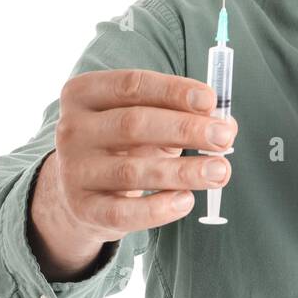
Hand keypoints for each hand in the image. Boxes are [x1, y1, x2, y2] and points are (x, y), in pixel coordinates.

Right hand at [48, 68, 237, 244]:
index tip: (211, 100)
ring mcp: (73, 171)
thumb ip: (183, 115)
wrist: (82, 192)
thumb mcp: (147, 119)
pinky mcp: (83, 210)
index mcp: (84, 93)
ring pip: (132, 172)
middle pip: (133, 124)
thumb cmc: (125, 145)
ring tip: (220, 171)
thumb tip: (226, 124)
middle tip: (224, 137)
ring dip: (183, 172)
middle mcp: (71, 129)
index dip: (174, 91)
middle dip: (186, 130)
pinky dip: (159, 209)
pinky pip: (124, 212)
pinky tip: (187, 201)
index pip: (132, 85)